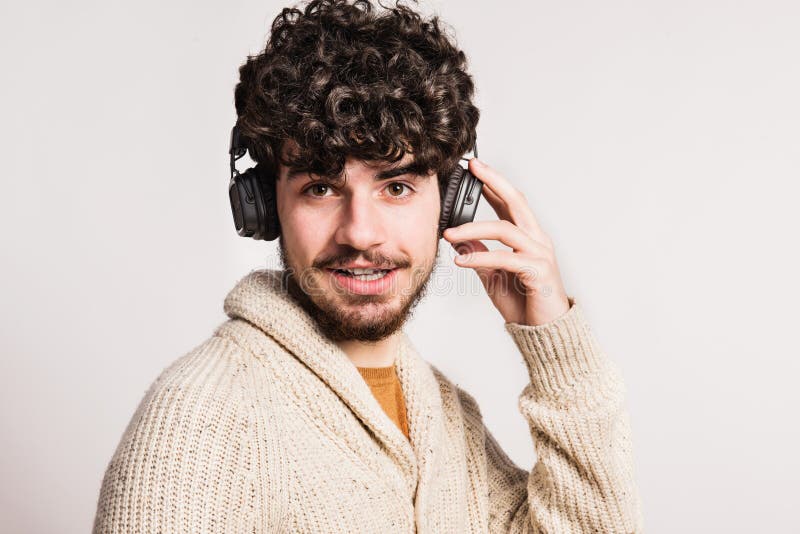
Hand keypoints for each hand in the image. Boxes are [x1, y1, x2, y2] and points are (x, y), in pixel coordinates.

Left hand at [442, 158, 570, 325]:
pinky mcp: (537, 272)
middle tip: (473, 170)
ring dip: (473, 228)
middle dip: (494, 182)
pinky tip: (460, 260)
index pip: (511, 203)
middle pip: (516, 202)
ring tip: (448, 234)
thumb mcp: (493, 275)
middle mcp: (537, 240)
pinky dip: (480, 257)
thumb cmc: (523, 302)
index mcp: (528, 237)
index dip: (494, 184)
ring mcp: (540, 254)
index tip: (475, 168)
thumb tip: (459, 238)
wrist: (543, 331)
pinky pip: (505, 258)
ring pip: (505, 229)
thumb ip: (480, 254)